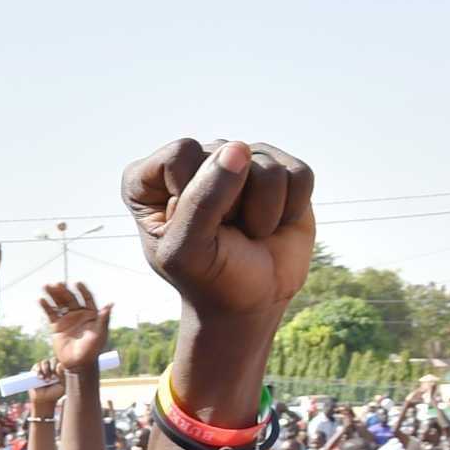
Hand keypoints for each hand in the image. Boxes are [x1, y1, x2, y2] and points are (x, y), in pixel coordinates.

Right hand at [38, 281, 112, 370]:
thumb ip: (103, 319)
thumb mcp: (99, 334)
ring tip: (46, 286)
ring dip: (53, 294)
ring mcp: (67, 319)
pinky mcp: (57, 326)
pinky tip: (41, 300)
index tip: (77, 283)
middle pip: (71, 298)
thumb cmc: (92, 349)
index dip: (83, 290)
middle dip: (64, 291)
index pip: (87, 298)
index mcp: (91, 314)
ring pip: (59, 303)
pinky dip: (46, 306)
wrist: (78, 363)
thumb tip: (111, 304)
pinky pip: (51, 314)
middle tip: (57, 284)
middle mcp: (79, 314)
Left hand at [122, 139, 316, 324]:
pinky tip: (276, 224)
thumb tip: (236, 150)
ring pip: (266, 168)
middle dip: (230, 206)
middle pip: (225, 157)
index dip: (191, 193)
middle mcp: (194, 161)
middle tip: (221, 234)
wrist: (251, 299)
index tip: (188, 228)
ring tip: (250, 232)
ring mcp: (238, 161)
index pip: (179, 154)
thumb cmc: (208, 277)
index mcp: (150, 179)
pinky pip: (299, 175)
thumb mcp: (188, 250)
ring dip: (263, 214)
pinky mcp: (280, 169)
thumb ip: (201, 200)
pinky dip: (292, 208)